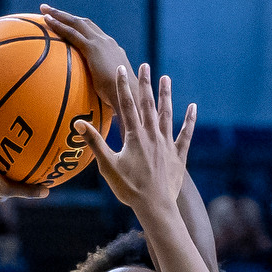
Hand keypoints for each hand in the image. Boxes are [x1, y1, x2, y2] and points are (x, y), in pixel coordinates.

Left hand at [39, 6, 129, 118]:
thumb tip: (89, 107)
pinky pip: (72, 33)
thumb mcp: (111, 94)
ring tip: (44, 10)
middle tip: (49, 10)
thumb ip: (100, 94)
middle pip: (85, 23)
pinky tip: (46, 21)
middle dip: (67, 15)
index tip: (69, 24)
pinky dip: (59, 25)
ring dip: (60, 14)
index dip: (81, 27)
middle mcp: (108, 43)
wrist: (131, 98)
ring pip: (77, 23)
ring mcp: (101, 43)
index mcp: (113, 51)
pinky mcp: (94, 49)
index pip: (94, 34)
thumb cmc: (123, 103)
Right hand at [76, 64, 193, 215]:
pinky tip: (193, 107)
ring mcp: (167, 144)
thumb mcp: (107, 166)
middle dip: (145, 84)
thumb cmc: (129, 189)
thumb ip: (95, 142)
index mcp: (135, 136)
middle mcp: (152, 135)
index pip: (126, 106)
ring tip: (166, 78)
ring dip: (166, 96)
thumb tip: (78, 124)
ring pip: (167, 114)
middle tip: (145, 65)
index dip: (123, 86)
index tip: (120, 69)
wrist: (155, 206)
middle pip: (148, 104)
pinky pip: (185, 134)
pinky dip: (190, 120)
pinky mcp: (178, 155)